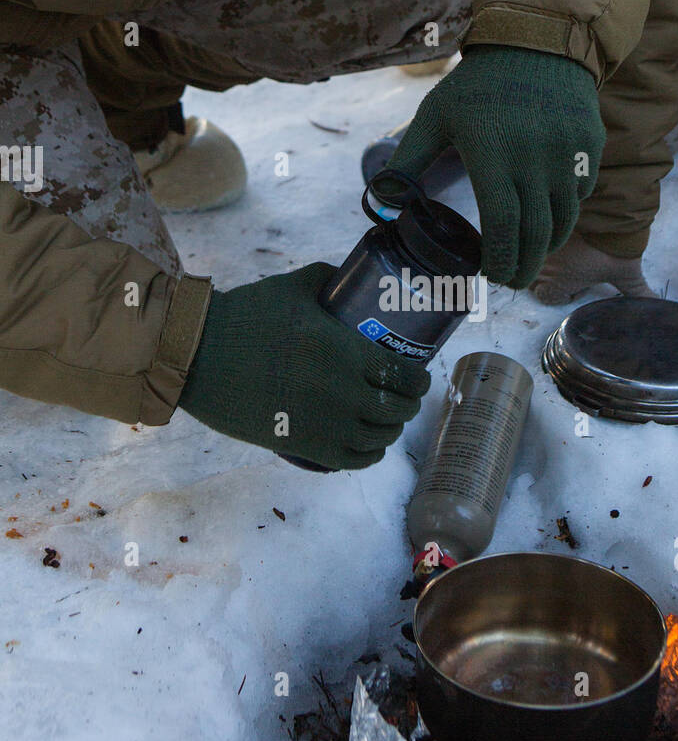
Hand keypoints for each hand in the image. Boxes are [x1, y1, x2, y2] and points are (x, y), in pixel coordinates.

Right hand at [178, 263, 429, 469]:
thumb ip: (327, 280)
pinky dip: (367, 455)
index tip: (419, 377)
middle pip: (395, 410)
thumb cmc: (243, 317)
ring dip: (389, 431)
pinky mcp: (301, 445)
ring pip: (377, 439)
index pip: (401, 375)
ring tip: (388, 421)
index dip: (418, 380)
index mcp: (342, 350)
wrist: (195, 356)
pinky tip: (369, 446)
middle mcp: (339, 392)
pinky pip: (350, 461)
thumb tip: (350, 279)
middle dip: (407, 405)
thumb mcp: (292, 288)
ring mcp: (321, 423)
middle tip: (405, 397)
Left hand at [384, 45, 603, 288]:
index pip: (501, 225)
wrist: (538, 40)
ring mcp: (567, 152)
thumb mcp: (434, 116)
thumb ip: (407, 161)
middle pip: (535, 233)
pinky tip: (549, 219)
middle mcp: (534, 157)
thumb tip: (379, 201)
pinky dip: (566, 213)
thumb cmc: (478, 84)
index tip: (490, 275)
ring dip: (547, 247)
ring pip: (563, 219)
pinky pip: (580, 194)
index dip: (498, 258)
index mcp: (491, 153)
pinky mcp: (589, 146)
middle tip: (513, 282)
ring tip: (530, 259)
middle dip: (524, 266)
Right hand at [531, 234, 654, 305]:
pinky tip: (566, 232)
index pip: (546, 296)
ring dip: (546, 256)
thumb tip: (657, 304)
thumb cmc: (615, 248)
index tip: (579, 282)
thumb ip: (638, 292)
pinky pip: (534, 236)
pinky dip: (545, 236)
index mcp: (558, 283)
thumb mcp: (628, 273)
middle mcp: (543, 266)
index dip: (563, 292)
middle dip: (550, 275)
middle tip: (574, 266)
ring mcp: (539, 243)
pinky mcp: (541, 223)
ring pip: (531, 256)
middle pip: (534, 278)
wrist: (608, 210)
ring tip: (569, 249)